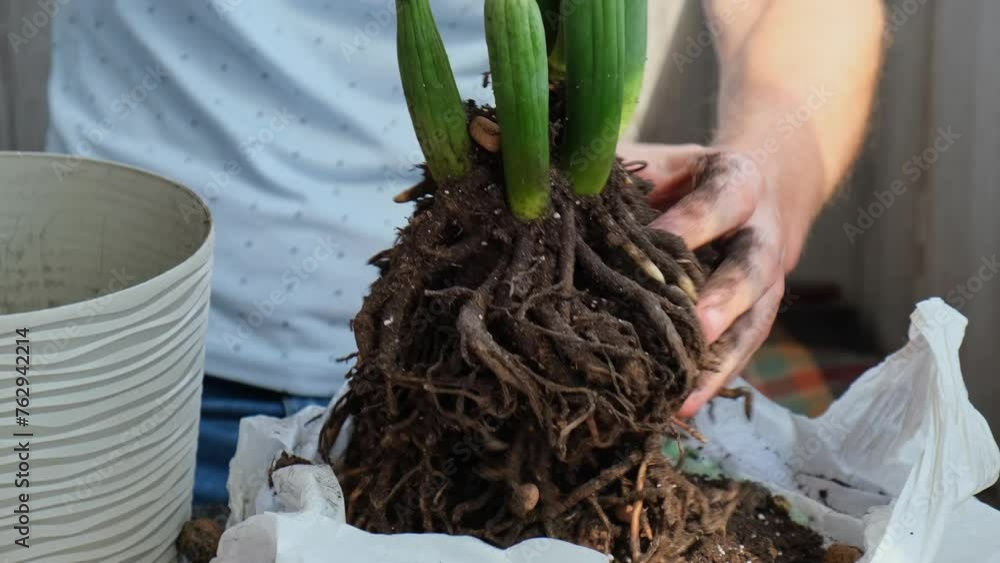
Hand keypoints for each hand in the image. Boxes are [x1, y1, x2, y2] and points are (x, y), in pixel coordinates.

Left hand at [619, 142, 820, 417]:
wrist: (764, 187)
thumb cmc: (689, 174)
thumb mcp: (665, 160)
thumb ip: (627, 171)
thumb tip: (562, 184)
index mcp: (739, 183)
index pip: (719, 201)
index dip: (691, 223)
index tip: (655, 242)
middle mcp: (762, 235)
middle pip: (751, 269)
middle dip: (724, 299)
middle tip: (696, 327)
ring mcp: (768, 282)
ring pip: (755, 322)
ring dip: (721, 359)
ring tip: (686, 395)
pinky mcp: (759, 316)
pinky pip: (742, 350)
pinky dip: (713, 379)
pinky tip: (682, 406)